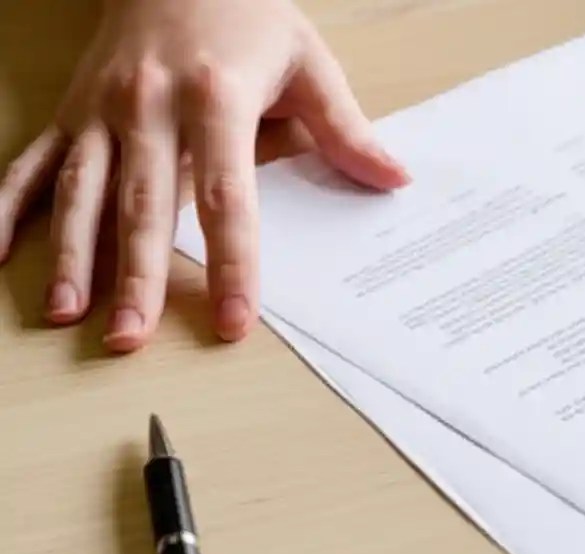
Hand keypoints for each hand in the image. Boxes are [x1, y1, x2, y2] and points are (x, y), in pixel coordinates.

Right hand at [0, 0, 409, 352]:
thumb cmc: (248, 16)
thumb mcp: (309, 63)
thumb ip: (346, 130)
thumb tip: (394, 179)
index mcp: (215, 101)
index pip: (226, 198)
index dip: (230, 263)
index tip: (232, 319)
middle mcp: (149, 108)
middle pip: (143, 206)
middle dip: (136, 277)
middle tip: (130, 338)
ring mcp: (101, 111)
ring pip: (80, 191)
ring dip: (72, 255)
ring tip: (67, 312)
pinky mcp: (71, 112)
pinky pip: (31, 163)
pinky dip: (8, 208)